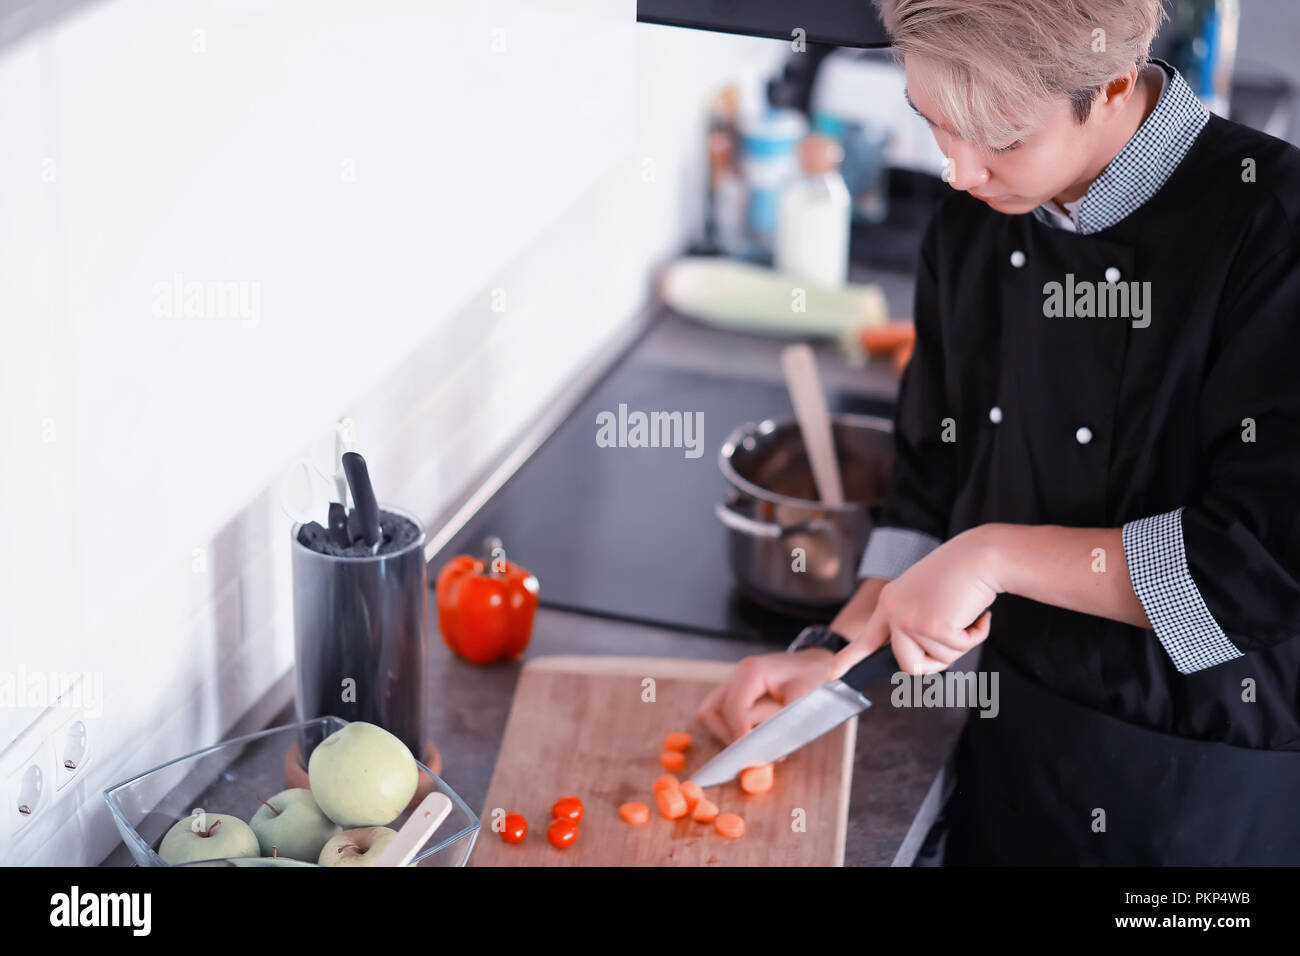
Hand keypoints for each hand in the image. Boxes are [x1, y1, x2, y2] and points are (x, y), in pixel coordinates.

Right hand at [695, 649, 833, 743]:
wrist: (816, 665)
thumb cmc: (813, 678)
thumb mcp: (805, 698)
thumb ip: (783, 723)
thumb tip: (766, 749)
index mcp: (752, 671)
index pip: (734, 707)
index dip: (740, 733)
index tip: (752, 756)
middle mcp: (736, 676)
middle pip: (711, 713)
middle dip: (731, 736)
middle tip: (754, 752)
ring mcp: (731, 685)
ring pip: (708, 716)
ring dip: (727, 735)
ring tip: (755, 744)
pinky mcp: (732, 696)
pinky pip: (717, 718)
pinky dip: (729, 731)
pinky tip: (753, 737)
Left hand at [832, 526, 997, 677]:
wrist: (980, 554)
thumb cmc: (960, 574)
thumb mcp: (924, 597)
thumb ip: (914, 623)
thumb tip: (914, 658)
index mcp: (889, 602)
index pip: (866, 639)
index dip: (849, 659)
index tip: (832, 675)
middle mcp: (894, 612)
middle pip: (908, 664)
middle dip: (934, 661)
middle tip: (954, 637)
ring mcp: (911, 620)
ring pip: (938, 660)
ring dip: (960, 643)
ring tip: (965, 615)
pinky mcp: (933, 626)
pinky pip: (959, 650)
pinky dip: (975, 635)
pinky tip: (977, 614)